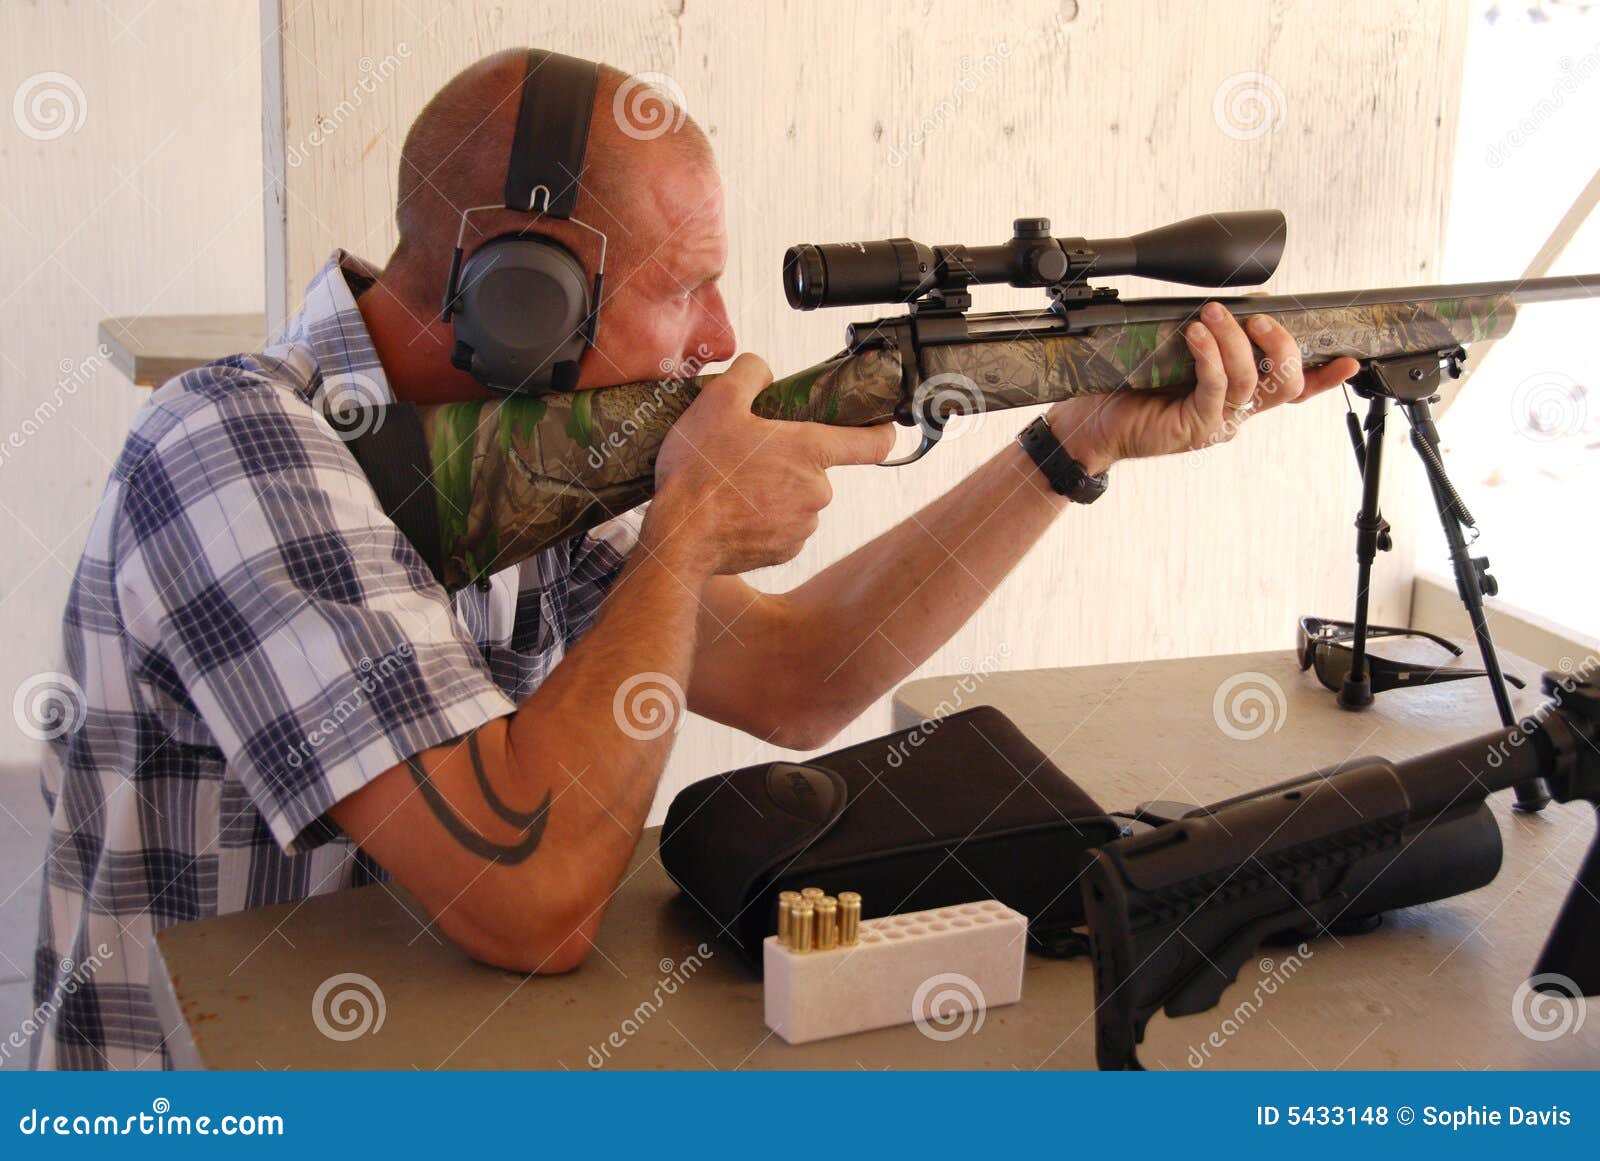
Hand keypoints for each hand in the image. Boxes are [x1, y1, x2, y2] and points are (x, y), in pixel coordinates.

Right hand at [650, 353, 895, 574]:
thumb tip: (763, 370)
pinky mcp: (785, 551)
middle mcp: (817, 491)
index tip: (882, 427)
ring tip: (734, 487)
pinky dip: (764, 519)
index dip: (880, 432)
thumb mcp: (717, 401)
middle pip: (816, 468)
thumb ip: (749, 373)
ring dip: (775, 491)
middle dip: (788, 461)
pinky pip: (783, 527)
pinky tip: (734, 512)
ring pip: (798, 499)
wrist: (679, 535)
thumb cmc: (700, 469)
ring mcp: (803, 525)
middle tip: (748, 456)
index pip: (871, 443)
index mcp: (809, 450)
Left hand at [1045, 303, 1360, 471]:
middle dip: (1279, 343)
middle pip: (1285, 383)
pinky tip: (1196, 334)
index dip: (1323, 376)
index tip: (1349, 360)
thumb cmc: (1131, 387)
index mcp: (1239, 396)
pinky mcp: (1197, 427)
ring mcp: (1218, 422)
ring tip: (1212, 315)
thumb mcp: (1176, 354)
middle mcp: (1235, 411)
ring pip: (1251, 380)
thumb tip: (1231, 303)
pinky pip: (1215, 386)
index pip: (1292, 388)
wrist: (1093, 423)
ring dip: (1235, 340)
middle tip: (1257, 315)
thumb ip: (1210, 337)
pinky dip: (1209, 354)